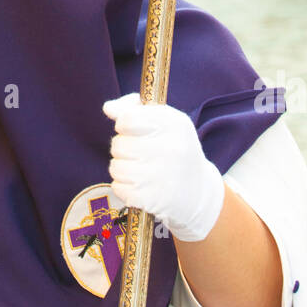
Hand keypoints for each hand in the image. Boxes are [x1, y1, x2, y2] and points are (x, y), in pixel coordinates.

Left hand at [105, 93, 223, 242]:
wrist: (198, 192)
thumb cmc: (176, 150)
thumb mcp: (166, 122)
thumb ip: (135, 109)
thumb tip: (108, 108)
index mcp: (174, 124)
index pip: (128, 119)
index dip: (124, 125)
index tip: (133, 130)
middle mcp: (170, 149)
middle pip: (118, 144)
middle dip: (124, 148)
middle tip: (141, 153)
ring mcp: (159, 176)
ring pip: (115, 167)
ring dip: (122, 168)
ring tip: (141, 169)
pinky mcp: (149, 198)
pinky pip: (118, 187)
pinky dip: (124, 187)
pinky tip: (142, 185)